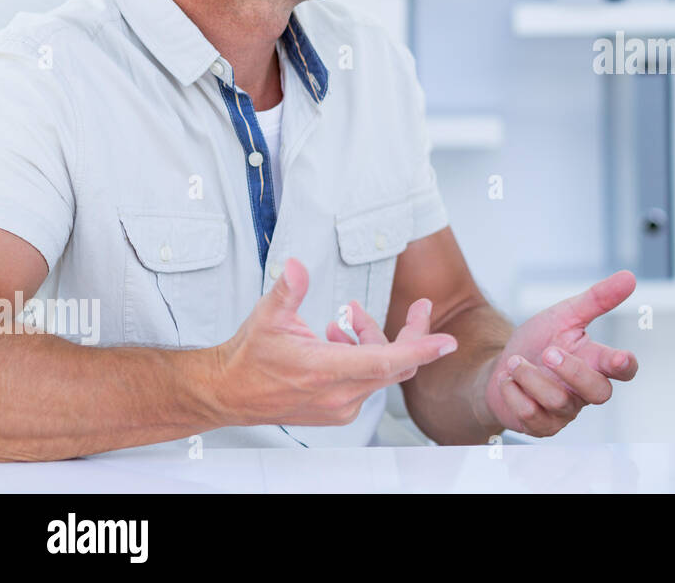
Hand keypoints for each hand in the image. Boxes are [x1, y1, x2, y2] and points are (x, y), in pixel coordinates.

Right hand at [212, 258, 457, 426]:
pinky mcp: (338, 410)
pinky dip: (366, 357)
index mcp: (324, 370)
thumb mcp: (266, 316)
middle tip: (419, 307)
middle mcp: (338, 394)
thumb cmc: (247, 356)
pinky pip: (369, 381)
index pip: (385, 361)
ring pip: (383, 371)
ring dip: (376, 341)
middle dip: (412, 334)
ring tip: (347, 318)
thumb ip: (288, 290)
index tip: (448, 341)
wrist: (227, 393)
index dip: (420, 350)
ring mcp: (340, 406)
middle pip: (396, 365)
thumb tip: (295, 265)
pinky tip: (341, 339)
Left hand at [481, 270, 638, 436]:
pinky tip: (508, 380)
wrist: (500, 365)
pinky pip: (531, 414)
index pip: (623, 369)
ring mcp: (565, 411)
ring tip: (515, 362)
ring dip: (530, 376)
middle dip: (572, 371)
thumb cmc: (539, 341)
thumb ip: (597, 299)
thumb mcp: (564, 314)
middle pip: (598, 391)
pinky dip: (514, 391)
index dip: (624, 366)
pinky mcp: (542, 426)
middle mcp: (585, 390)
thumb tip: (629, 276)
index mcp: (595, 361)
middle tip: (548, 351)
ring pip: (558, 401)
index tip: (619, 358)